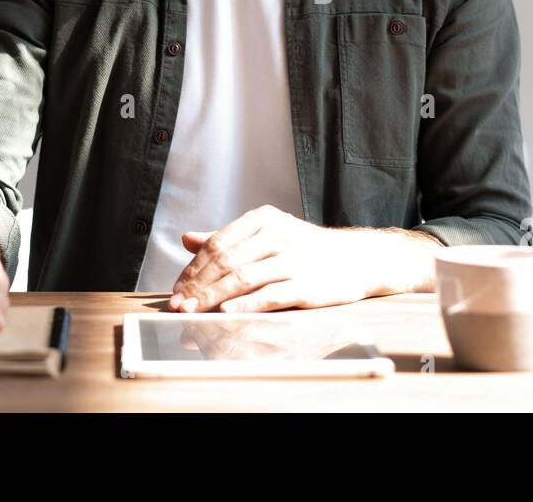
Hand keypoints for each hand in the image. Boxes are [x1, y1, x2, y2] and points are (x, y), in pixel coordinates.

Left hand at [168, 204, 399, 313]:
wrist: (356, 258)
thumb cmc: (304, 249)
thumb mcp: (267, 234)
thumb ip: (227, 238)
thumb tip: (186, 239)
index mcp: (263, 219)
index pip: (218, 243)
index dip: (193, 268)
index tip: (176, 290)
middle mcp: (277, 234)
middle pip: (226, 261)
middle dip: (198, 286)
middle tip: (178, 306)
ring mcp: (293, 259)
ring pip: (243, 278)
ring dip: (213, 298)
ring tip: (192, 312)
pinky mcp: (307, 284)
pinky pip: (270, 294)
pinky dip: (246, 304)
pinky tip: (227, 313)